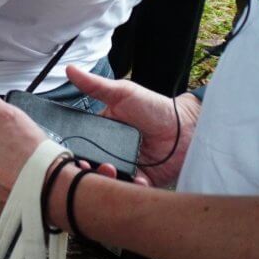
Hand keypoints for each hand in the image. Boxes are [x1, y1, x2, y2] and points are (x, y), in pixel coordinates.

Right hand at [65, 66, 199, 187]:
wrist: (188, 126)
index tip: (70, 154)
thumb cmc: (155, 107)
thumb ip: (95, 85)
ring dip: (105, 178)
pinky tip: (134, 179)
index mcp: (103, 133)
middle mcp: (112, 151)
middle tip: (88, 165)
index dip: (73, 151)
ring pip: (108, 179)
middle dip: (87, 168)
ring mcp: (127, 167)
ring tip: (110, 170)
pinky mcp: (143, 179)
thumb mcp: (123, 93)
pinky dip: (131, 188)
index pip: (81, 145)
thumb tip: (70, 69)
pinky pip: (131, 189)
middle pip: (92, 164)